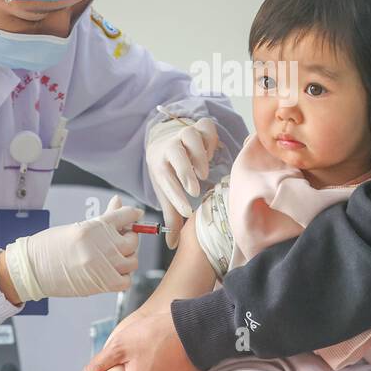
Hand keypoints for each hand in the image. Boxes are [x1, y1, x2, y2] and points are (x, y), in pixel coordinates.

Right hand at [3, 195, 140, 301]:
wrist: (32, 269)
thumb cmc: (50, 247)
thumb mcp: (77, 227)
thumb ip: (102, 218)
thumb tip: (118, 202)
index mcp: (94, 227)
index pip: (126, 215)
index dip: (133, 216)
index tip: (135, 216)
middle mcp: (102, 245)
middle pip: (132, 240)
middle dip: (128, 239)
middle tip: (118, 241)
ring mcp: (104, 265)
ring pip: (132, 261)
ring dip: (126, 259)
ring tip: (112, 258)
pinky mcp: (103, 284)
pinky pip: (126, 281)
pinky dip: (122, 277)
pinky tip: (112, 273)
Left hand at [146, 116, 218, 248]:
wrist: (163, 140)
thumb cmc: (168, 172)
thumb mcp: (166, 191)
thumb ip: (171, 217)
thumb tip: (172, 245)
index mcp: (159, 164)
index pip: (165, 180)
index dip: (176, 197)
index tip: (186, 212)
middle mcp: (170, 147)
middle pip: (175, 153)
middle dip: (184, 172)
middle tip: (194, 191)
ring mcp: (184, 134)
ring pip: (190, 136)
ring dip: (198, 155)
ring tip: (203, 173)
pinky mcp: (200, 126)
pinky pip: (206, 127)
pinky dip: (211, 140)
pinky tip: (212, 154)